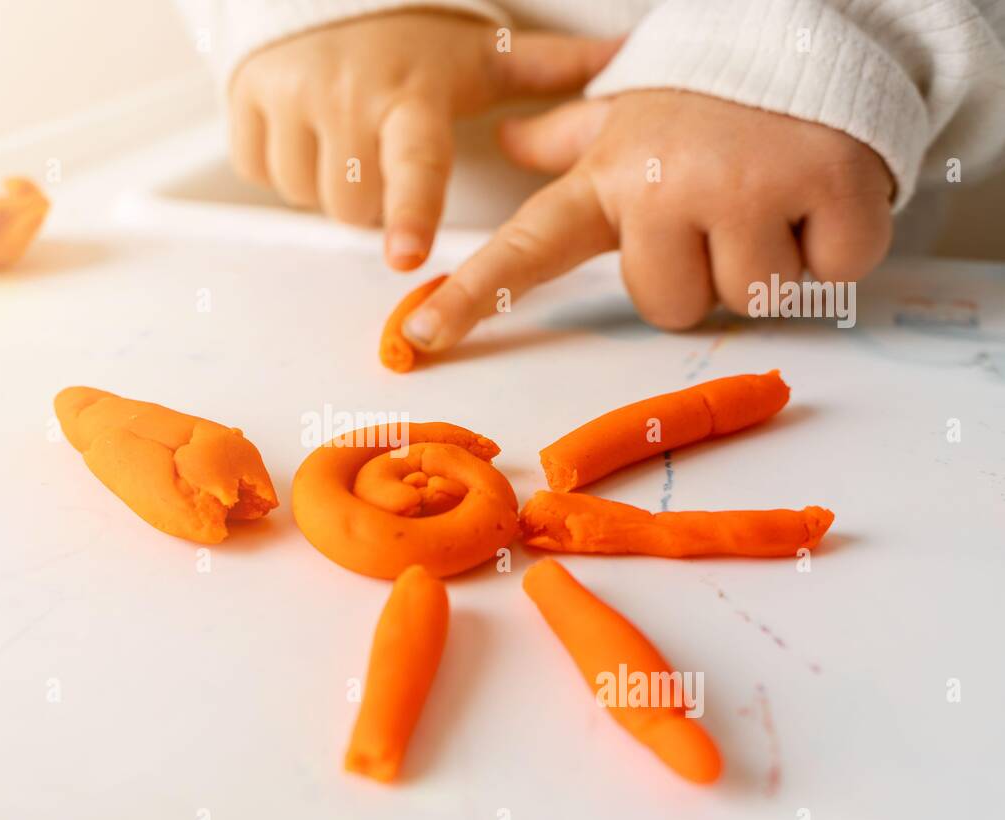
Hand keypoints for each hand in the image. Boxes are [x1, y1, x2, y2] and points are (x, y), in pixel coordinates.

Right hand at [229, 11, 620, 269]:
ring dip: (324, 186)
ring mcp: (290, 96)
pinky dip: (280, 164)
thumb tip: (628, 62)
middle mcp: (347, 96)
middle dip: (368, 204)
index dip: (410, 213)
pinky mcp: (247, 98)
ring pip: (303, 194)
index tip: (406, 255)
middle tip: (380, 163)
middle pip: (352, 208)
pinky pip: (260, 170)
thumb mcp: (482, 52)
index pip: (414, 165)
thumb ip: (550, 70)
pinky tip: (305, 132)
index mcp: (412, 96)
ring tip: (344, 142)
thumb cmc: (411, 33)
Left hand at [400, 89, 894, 349]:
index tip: (418, 337)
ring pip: (752, 298)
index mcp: (610, 178)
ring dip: (773, 260)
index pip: (529, 246)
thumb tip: (506, 139)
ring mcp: (745, 186)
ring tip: (774, 195)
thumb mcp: (631, 118)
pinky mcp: (825, 186)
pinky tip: (824, 191)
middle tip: (727, 208)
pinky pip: (828, 274)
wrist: (816, 42)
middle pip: (671, 307)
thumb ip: (568, 139)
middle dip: (705, 272)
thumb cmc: (710, 101)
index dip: (474, 295)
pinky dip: (839, 244)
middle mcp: (664, 184)